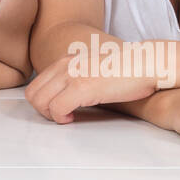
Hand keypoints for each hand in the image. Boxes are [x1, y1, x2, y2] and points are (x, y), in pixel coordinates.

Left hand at [26, 53, 157, 123]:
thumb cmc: (125, 70)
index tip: (58, 109)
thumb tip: (67, 96)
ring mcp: (72, 75)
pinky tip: (73, 118)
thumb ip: (76, 77)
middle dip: (43, 111)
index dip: (43, 102)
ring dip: (51, 115)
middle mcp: (64, 65)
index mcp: (65, 60)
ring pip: (40, 102)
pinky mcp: (82, 87)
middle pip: (33, 94)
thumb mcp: (93, 68)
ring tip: (67, 117)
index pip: (36, 85)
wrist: (146, 62)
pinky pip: (57, 108)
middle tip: (61, 116)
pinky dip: (61, 118)